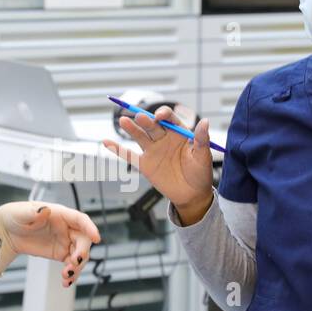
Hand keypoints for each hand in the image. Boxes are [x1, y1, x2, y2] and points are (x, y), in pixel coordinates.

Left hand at [0, 201, 101, 287]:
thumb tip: (44, 210)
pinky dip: (71, 274)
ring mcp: (65, 241)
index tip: (96, 238)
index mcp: (60, 214)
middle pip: (84, 240)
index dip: (90, 228)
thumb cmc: (16, 216)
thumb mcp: (22, 213)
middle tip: (74, 263)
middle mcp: (67, 228)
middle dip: (82, 253)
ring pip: (80, 255)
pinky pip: (71, 265)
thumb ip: (33, 212)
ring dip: (77, 267)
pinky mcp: (60, 254)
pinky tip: (66, 282)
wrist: (8, 232)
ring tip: (66, 276)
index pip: (80, 220)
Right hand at [103, 106, 214, 220]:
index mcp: (178, 134)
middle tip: (140, 117)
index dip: (164, 115)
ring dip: (131, 128)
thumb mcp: (203, 156)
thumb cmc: (200, 174)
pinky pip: (128, 156)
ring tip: (123, 121)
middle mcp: (164, 139)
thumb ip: (202, 139)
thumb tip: (205, 121)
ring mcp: (153, 151)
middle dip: (145, 121)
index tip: (160, 116)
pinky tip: (106, 142)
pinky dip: (117, 149)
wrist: (192, 195)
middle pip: (152, 125)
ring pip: (139, 136)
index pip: (169, 119)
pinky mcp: (144, 165)